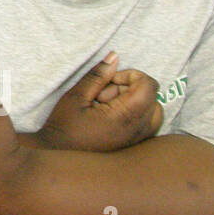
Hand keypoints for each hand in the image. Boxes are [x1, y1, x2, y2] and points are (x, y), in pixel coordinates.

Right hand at [37, 51, 162, 152]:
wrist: (59, 158)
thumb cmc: (64, 126)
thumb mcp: (76, 96)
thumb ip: (97, 76)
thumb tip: (115, 56)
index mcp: (123, 117)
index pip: (149, 86)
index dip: (131, 75)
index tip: (109, 81)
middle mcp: (137, 131)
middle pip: (154, 97)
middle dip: (133, 88)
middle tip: (106, 95)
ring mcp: (138, 141)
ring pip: (154, 111)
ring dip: (135, 102)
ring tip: (108, 107)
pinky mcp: (135, 146)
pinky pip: (149, 124)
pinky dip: (136, 114)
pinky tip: (112, 117)